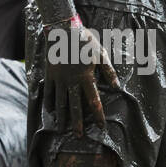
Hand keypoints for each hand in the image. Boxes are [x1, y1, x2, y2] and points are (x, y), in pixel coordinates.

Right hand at [42, 20, 120, 136]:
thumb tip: (117, 87)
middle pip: (75, 106)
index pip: (93, 101)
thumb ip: (108, 71)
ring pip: (60, 102)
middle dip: (77, 123)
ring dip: (62, 117)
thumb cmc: (85, 40)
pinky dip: (49, 103)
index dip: (98, 115)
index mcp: (86, 77)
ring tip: (62, 129)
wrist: (63, 29)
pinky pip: (48, 92)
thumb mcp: (100, 53)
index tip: (101, 126)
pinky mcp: (50, 75)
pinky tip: (50, 112)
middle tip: (78, 137)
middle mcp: (72, 81)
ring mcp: (59, 79)